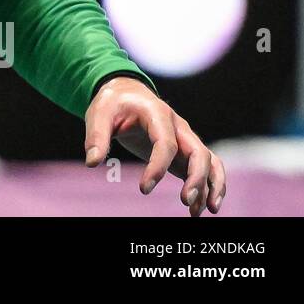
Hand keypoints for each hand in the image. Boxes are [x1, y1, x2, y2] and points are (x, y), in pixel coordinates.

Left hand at [83, 77, 225, 215]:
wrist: (126, 92)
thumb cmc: (113, 103)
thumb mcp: (98, 113)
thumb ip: (96, 136)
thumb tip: (93, 162)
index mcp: (157, 114)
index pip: (165, 143)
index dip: (157, 167)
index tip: (144, 189)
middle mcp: (178, 126)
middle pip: (198, 152)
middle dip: (197, 178)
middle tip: (185, 201)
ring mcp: (184, 138)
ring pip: (209, 161)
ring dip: (211, 185)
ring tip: (203, 211)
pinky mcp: (184, 151)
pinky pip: (206, 167)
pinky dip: (210, 185)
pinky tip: (202, 206)